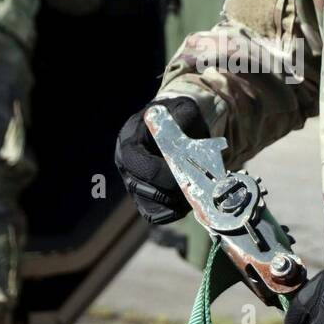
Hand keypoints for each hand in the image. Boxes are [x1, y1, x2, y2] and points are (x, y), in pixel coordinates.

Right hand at [115, 95, 208, 224]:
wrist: (178, 128)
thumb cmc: (179, 118)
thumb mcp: (183, 109)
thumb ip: (184, 117)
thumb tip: (185, 126)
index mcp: (129, 141)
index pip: (137, 162)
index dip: (160, 172)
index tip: (185, 173)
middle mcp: (126, 166)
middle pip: (144, 189)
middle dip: (173, 190)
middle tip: (197, 185)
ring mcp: (133, 185)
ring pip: (152, 206)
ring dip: (177, 203)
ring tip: (196, 190)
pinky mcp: (144, 200)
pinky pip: (158, 215)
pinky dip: (176, 211)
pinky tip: (189, 198)